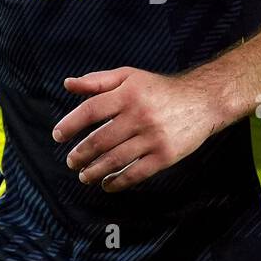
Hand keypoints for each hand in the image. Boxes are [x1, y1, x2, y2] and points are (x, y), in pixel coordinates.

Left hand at [52, 67, 223, 192]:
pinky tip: (107, 184)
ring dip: (94, 171)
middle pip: (99, 140)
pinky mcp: (165, 156)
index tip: (58, 136)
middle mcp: (139, 115)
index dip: (70, 125)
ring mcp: (153, 137)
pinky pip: (135, 174)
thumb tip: (68, 84)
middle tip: (71, 162)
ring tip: (84, 176)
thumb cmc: (160, 89)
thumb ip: (98, 80)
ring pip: (114, 160)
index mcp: (128, 94)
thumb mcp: (129, 76)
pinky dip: (117, 182)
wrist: (203, 101)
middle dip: (80, 154)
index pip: (90, 111)